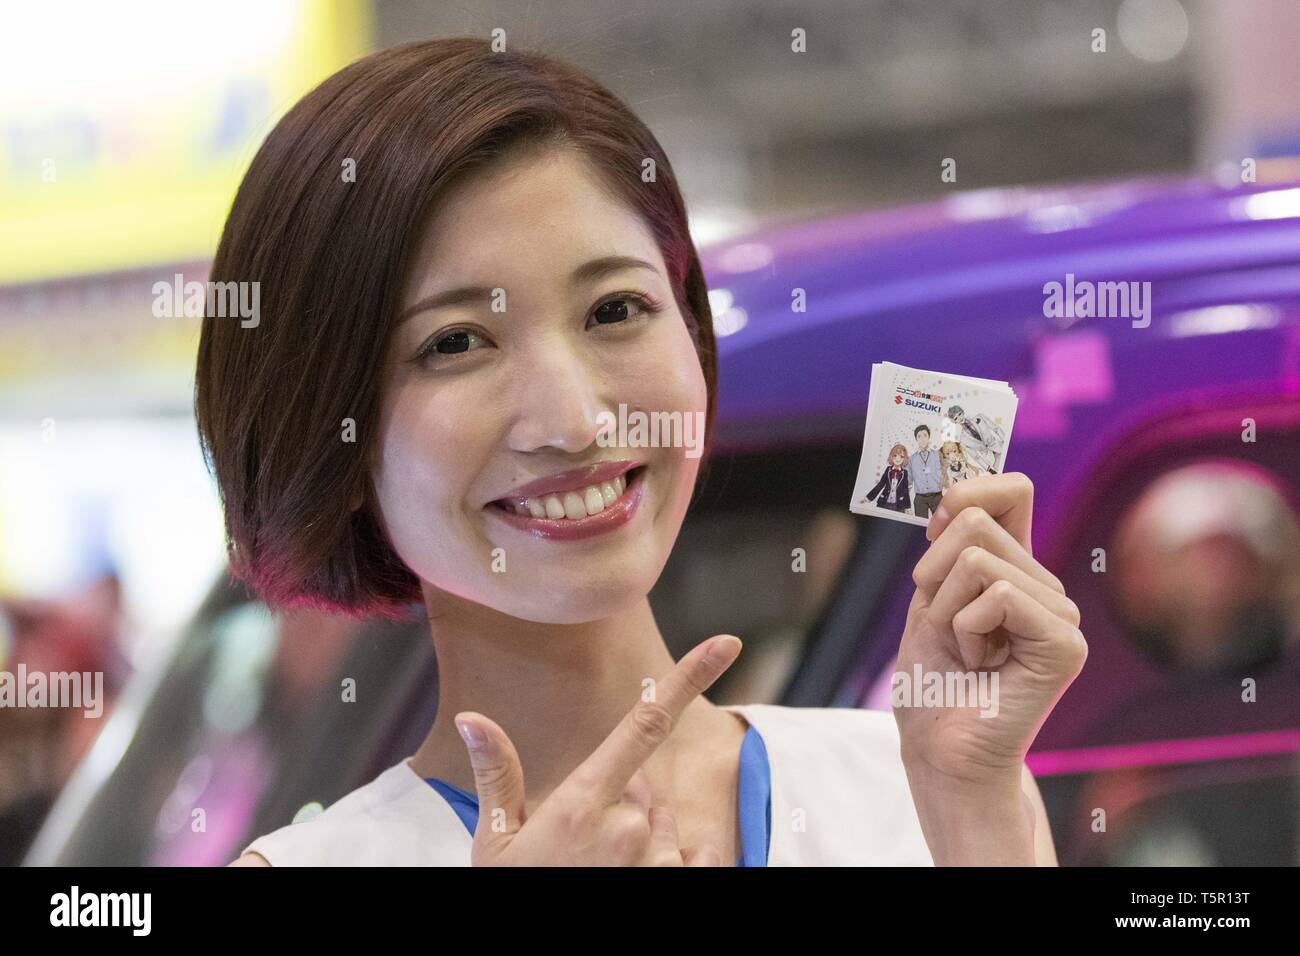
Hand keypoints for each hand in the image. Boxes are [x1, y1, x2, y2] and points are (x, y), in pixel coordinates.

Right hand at [454, 634, 742, 865]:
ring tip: (596, 870)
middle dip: (623, 801)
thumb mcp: (495, 845)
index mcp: (585, 802)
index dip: (689, 676)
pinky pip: (696, 858)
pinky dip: (677, 861)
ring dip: (644, 840)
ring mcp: (660, 864)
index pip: (645, 723)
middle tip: (577, 843)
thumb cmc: (514, 896)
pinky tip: (636, 873)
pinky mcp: (679, 887)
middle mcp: (632, 828)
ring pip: (666, 828)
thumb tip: (474, 717)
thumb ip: (498, 777)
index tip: (728, 643)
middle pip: (646, 788)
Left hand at [895, 473, 1085, 788]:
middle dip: (935, 574)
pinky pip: (998, 594)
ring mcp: (1061, 614)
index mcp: (1016, 570)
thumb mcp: (929, 597)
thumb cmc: (932, 681)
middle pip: (977, 520)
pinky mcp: (1065, 643)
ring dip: (946, 608)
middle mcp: (1046, 586)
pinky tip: (980, 665)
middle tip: (947, 627)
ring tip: (965, 650)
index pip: (1012, 491)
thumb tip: (954, 498)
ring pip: (979, 558)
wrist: (938, 748)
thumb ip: (948, 546)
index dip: (967, 490)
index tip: (932, 528)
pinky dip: (965, 629)